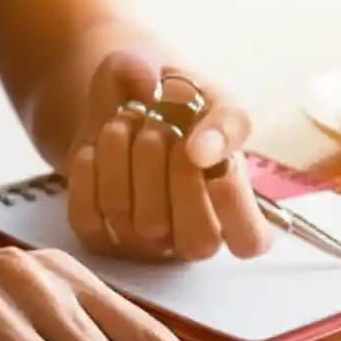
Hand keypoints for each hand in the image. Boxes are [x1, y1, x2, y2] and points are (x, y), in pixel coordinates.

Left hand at [66, 50, 273, 261]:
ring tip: (123, 122)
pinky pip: (90, 217)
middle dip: (174, 170)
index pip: (250, 240)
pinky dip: (89, 171)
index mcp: (232, 208)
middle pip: (197, 238)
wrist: (122, 96)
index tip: (202, 149)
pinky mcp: (99, 238)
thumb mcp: (211, 95)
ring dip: (124, 155)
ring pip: (139, 223)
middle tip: (157, 127)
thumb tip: (201, 149)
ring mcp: (145, 244)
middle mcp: (193, 236)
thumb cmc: (179, 103)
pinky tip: (95, 148)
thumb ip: (221, 118)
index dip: (230, 200)